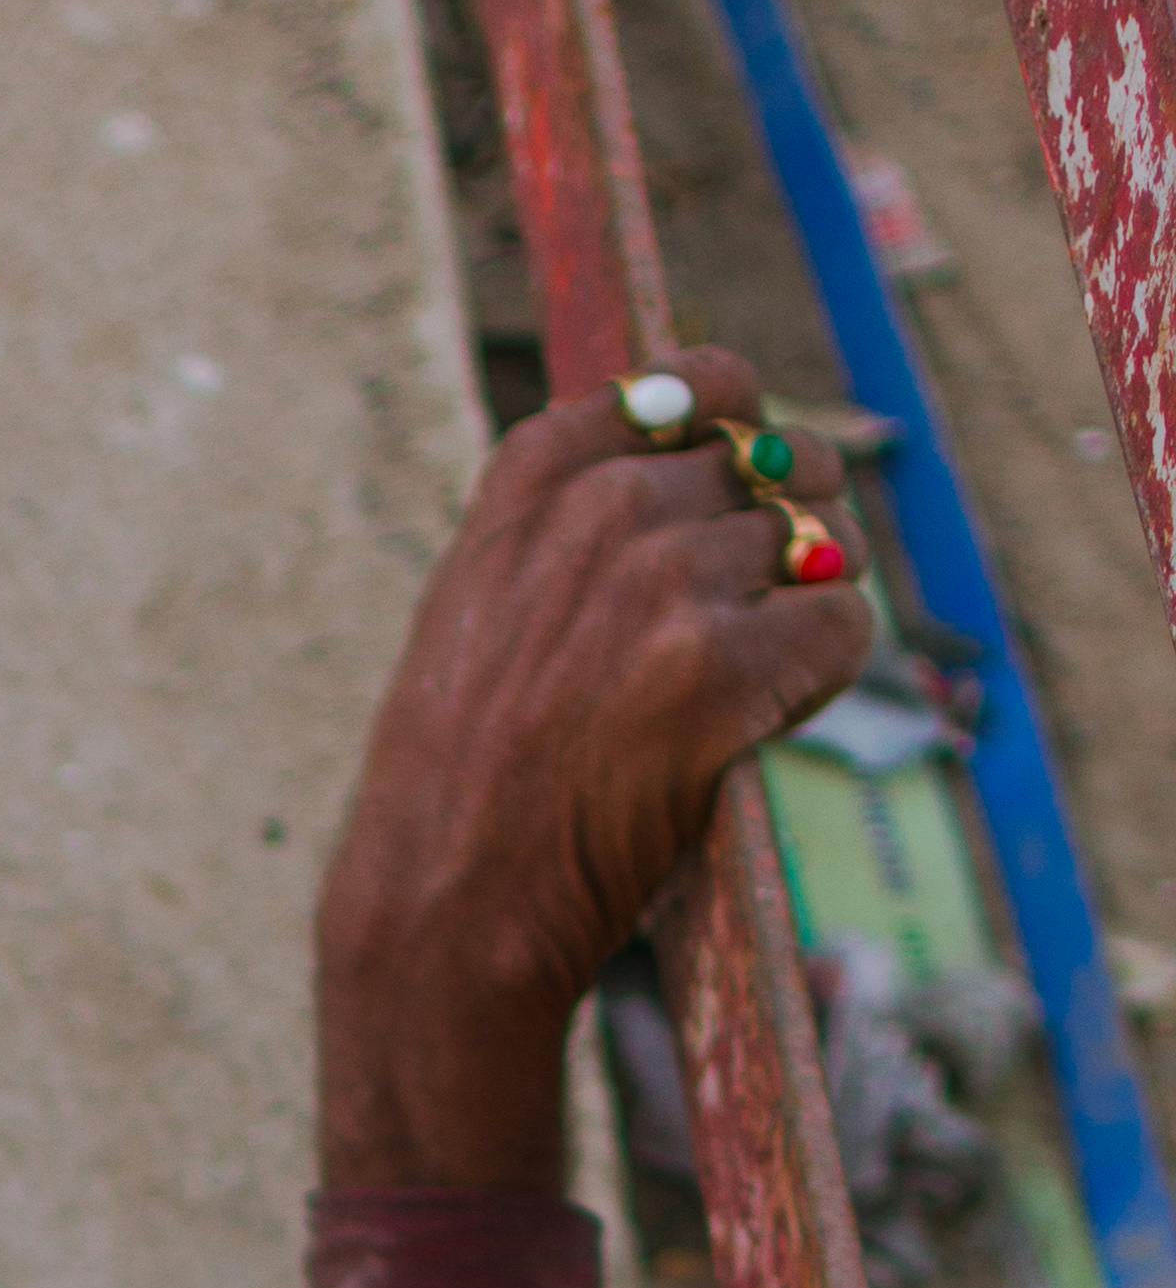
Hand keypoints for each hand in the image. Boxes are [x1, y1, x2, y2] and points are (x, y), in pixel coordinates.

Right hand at [314, 349, 872, 1193]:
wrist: (444, 902)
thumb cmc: (463, 770)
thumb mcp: (480, 604)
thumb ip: (570, 522)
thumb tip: (720, 455)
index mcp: (535, 483)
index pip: (688, 385)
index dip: (738, 423)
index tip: (742, 470)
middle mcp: (604, 513)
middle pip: (770, 467)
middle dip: (787, 528)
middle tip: (754, 607)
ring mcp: (667, 588)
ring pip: (818, 546)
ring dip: (804, 607)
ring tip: (742, 681)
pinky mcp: (724, 674)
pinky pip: (843, 627)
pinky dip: (828, 672)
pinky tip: (766, 718)